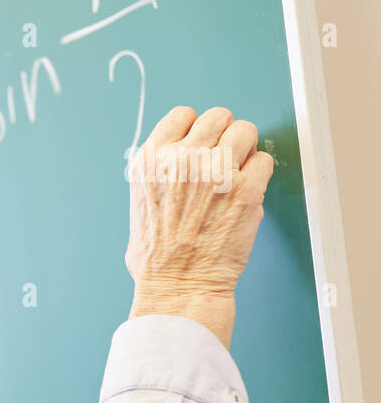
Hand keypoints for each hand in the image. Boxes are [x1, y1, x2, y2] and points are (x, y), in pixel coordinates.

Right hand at [124, 106, 274, 347]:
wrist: (177, 287)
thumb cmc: (156, 258)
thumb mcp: (139, 204)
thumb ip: (159, 176)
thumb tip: (175, 165)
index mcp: (151, 161)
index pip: (182, 115)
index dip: (195, 130)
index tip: (201, 146)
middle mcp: (183, 159)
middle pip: (218, 116)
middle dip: (223, 135)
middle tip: (224, 160)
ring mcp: (216, 171)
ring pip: (245, 130)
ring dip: (244, 150)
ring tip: (238, 174)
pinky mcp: (247, 189)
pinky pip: (264, 160)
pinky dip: (259, 174)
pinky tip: (247, 193)